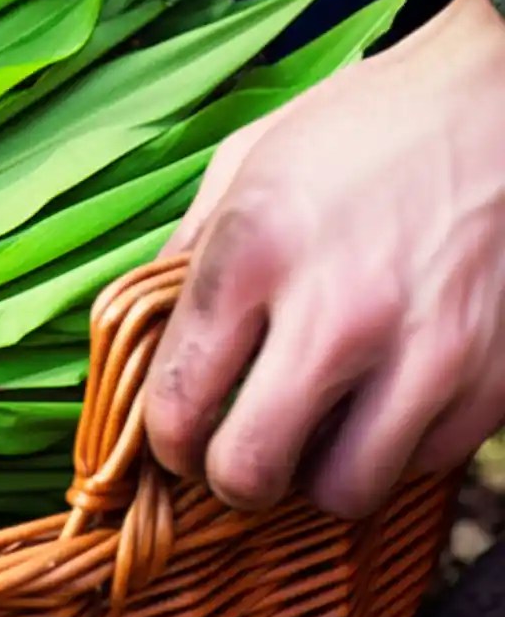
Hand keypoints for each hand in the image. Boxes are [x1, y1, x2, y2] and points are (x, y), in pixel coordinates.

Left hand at [145, 0, 504, 518]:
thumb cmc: (366, 125)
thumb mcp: (247, 163)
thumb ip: (188, 252)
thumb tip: (145, 328)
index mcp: (255, 255)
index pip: (177, 404)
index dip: (166, 442)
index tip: (179, 438)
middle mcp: (337, 313)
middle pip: (249, 472)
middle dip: (230, 477)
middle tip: (238, 450)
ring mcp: (425, 351)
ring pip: (342, 491)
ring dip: (316, 474)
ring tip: (316, 428)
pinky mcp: (494, 377)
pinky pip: (420, 465)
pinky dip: (392, 450)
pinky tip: (383, 400)